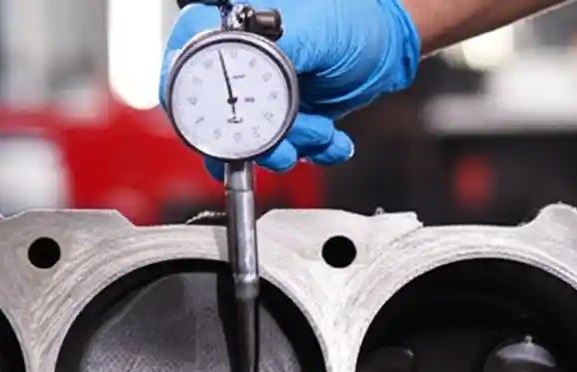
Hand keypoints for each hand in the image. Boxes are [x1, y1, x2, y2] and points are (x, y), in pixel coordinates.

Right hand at [160, 0, 420, 175]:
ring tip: (320, 130)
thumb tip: (243, 75)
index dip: (188, 103)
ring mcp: (260, 92)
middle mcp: (237, 61)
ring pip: (249, 140)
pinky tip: (331, 140)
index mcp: (228, 25)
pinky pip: (283, 147)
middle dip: (257, 138)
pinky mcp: (284, 117)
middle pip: (214, 116)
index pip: (183, 65)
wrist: (393, 41)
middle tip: (288, 141)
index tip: (216, 130)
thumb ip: (274, 50)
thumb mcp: (314, 28)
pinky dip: (309, 152)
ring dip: (288, 147)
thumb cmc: (357, 15)